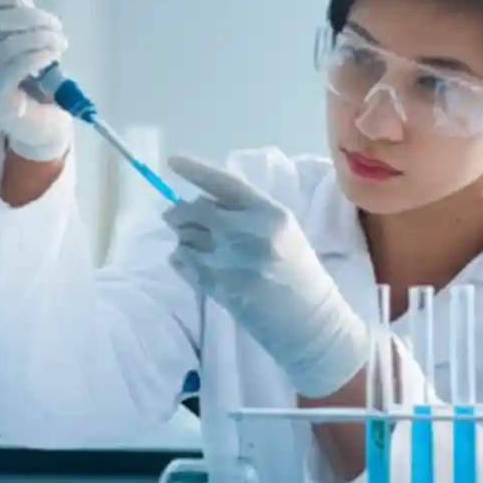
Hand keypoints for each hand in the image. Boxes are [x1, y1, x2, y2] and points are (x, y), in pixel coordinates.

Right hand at [0, 0, 72, 160]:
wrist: (36, 120)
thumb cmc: (23, 73)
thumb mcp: (10, 34)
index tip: (32, 5)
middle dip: (33, 19)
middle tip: (56, 27)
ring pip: (6, 45)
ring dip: (41, 38)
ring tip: (60, 42)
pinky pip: (13, 68)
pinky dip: (38, 57)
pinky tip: (52, 56)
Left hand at [162, 154, 369, 397]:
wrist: (309, 320)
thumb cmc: (298, 271)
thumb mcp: (282, 230)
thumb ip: (247, 211)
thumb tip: (200, 200)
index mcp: (269, 212)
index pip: (224, 183)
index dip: (195, 169)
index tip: (172, 161)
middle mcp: (248, 231)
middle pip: (195, 209)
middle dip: (179, 212)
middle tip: (175, 216)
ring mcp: (231, 260)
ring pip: (185, 237)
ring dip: (184, 239)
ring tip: (199, 248)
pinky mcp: (218, 286)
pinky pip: (183, 262)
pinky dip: (181, 259)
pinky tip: (193, 262)